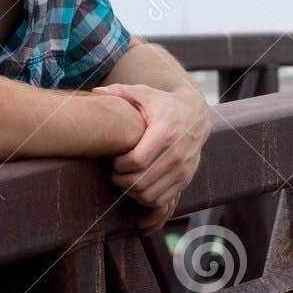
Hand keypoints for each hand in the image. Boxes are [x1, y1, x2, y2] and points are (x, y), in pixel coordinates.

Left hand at [89, 81, 209, 232]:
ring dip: (132, 192)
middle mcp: (178, 154)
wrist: (196, 115)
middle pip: (141, 181)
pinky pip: (162, 201)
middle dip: (121, 180)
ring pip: (150, 195)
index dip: (119, 165)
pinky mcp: (186, 179)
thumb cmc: (164, 104)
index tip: (114, 159)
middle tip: (115, 172)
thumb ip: (120, 92)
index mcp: (166, 132)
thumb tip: (96, 91)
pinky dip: (146, 199)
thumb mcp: (144, 93)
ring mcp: (183, 169)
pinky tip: (139, 186)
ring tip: (126, 179)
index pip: (137, 161)